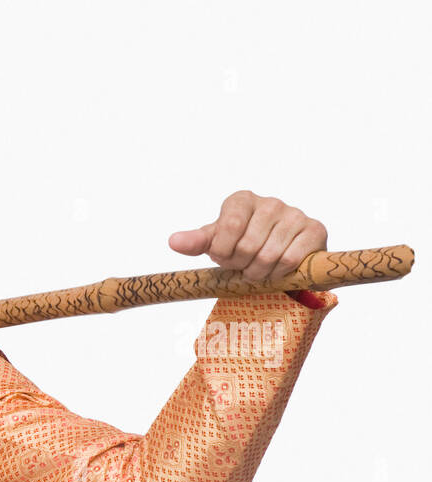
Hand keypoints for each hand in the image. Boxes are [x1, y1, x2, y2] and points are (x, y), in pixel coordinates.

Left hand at [169, 190, 327, 282]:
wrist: (279, 256)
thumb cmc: (241, 246)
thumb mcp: (216, 244)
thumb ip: (196, 242)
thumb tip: (173, 242)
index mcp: (241, 201)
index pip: (228, 228)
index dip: (224, 253)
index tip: (226, 258)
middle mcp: (270, 202)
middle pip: (248, 246)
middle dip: (242, 265)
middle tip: (244, 266)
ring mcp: (295, 214)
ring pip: (269, 256)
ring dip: (260, 272)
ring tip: (258, 268)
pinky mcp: (314, 229)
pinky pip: (291, 259)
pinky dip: (280, 273)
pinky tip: (277, 269)